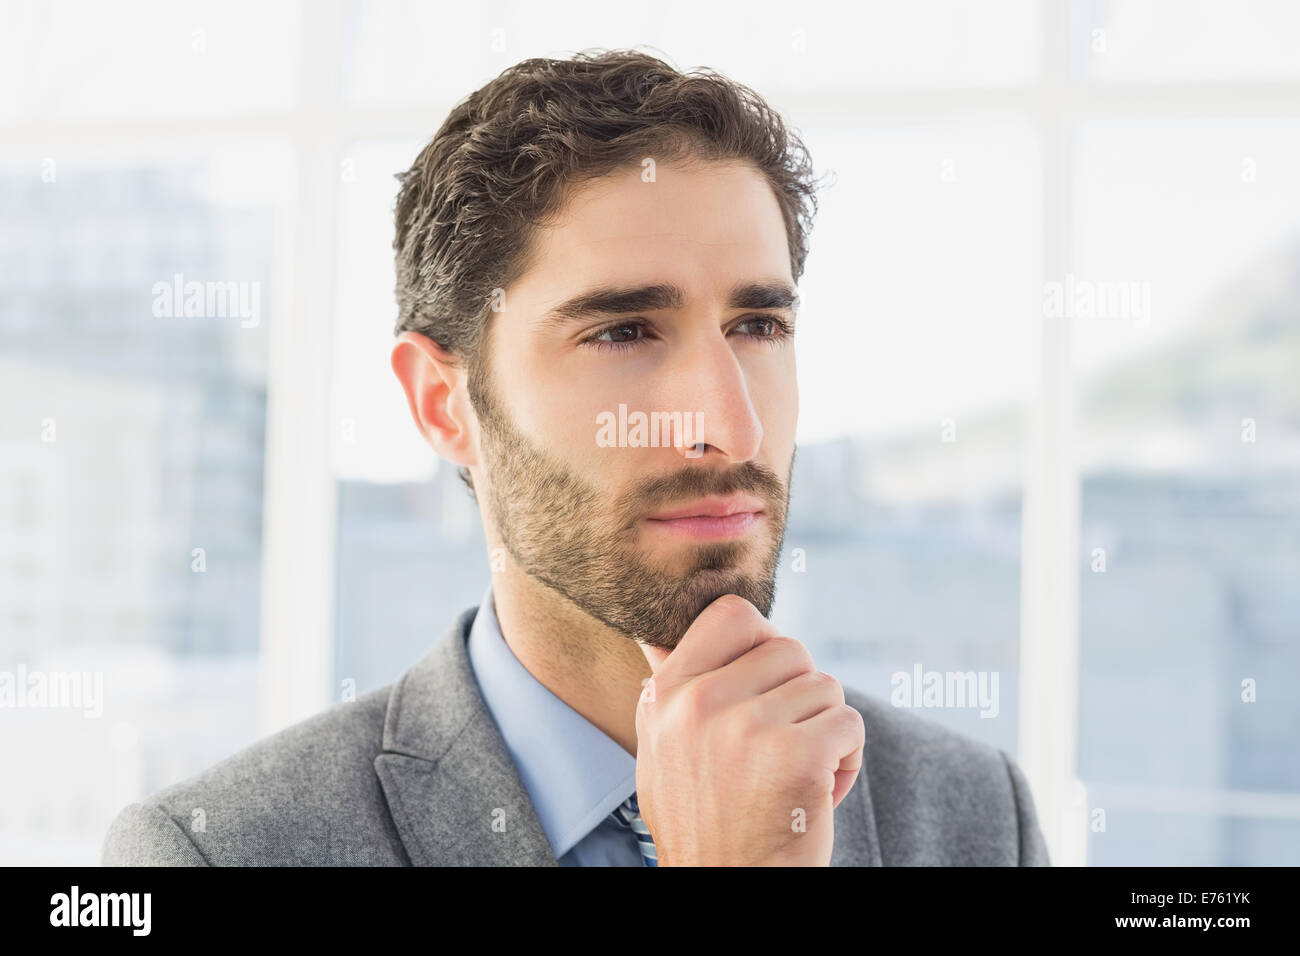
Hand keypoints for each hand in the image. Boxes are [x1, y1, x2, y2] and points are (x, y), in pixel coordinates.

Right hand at [633, 593, 864, 865]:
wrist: (724, 889)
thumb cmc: (703, 822)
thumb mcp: (664, 750)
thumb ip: (672, 691)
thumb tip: (660, 639)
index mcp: (669, 694)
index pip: (733, 615)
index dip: (763, 640)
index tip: (767, 682)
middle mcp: (701, 702)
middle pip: (790, 650)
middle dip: (801, 695)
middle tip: (784, 745)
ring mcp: (748, 727)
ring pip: (825, 686)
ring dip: (825, 730)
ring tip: (797, 773)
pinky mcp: (796, 755)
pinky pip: (849, 722)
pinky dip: (847, 757)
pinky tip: (819, 791)